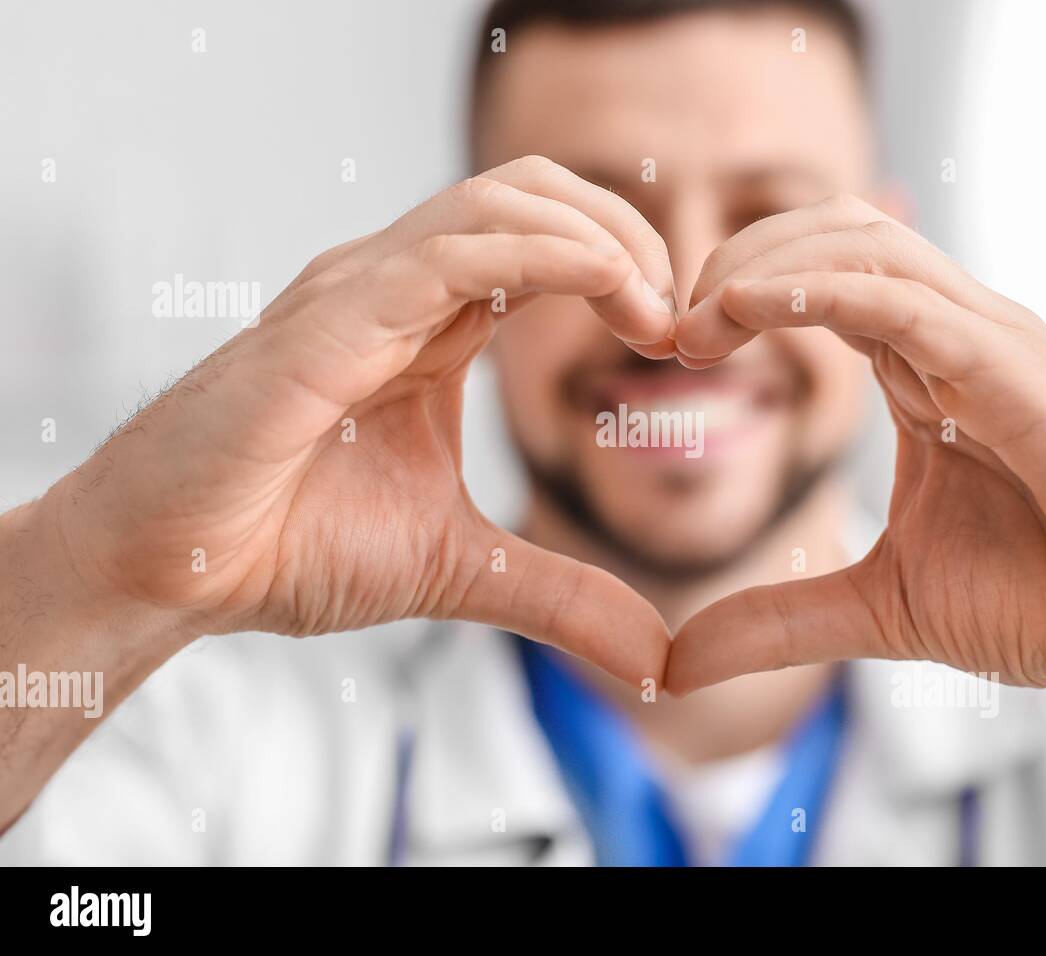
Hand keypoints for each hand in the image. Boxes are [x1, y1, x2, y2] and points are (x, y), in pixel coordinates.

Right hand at [44, 155, 677, 685]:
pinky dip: (544, 255)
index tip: (677, 338)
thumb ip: (562, 597)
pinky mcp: (327, 324)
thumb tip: (657, 657)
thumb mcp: (463, 570)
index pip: (543, 237)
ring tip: (653, 309)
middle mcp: (395, 289)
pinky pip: (449, 253)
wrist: (171, 572)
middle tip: (677, 315)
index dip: (624, 265)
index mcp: (428, 324)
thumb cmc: (288, 547)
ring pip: (496, 202)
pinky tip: (607, 289)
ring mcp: (358, 294)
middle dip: (627, 232)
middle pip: (532, 192)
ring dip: (598, 237)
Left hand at [667, 195, 1045, 702]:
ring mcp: (987, 341)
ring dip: (764, 263)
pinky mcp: (1014, 366)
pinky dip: (819, 290)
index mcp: (922, 369)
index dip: (735, 295)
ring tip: (696, 320)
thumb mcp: (878, 609)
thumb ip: (779, 622)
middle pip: (831, 236)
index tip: (669, 349)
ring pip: (864, 246)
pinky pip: (905, 301)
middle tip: (666, 326)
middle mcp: (953, 335)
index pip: (817, 279)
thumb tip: (677, 664)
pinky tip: (749, 308)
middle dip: (737, 260)